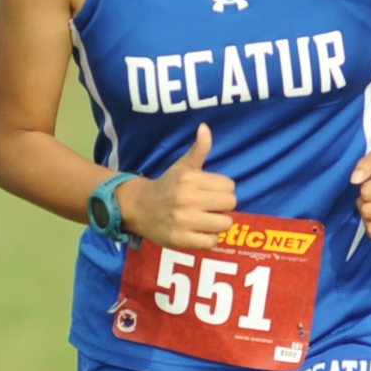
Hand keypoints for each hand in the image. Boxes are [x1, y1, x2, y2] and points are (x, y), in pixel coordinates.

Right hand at [131, 123, 237, 248]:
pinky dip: (209, 238)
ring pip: (225, 224)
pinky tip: (200, 232)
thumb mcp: (182, 166)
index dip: (223, 189)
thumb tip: (205, 127)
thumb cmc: (167, 185)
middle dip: (223, 205)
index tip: (210, 191)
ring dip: (218, 223)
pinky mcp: (180, 239)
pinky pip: (211, 242)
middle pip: (230, 203)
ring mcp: (184, 221)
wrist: (139, 207)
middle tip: (210, 206)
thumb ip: (198, 149)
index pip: (230, 186)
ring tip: (206, 219)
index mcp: (190, 179)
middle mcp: (187, 199)